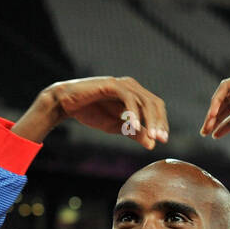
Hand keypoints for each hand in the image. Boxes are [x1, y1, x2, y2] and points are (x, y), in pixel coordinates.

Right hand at [12, 76, 168, 149]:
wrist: (66, 104)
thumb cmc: (91, 112)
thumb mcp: (117, 127)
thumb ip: (135, 133)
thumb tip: (152, 144)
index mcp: (135, 95)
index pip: (156, 107)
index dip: (162, 123)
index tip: (163, 141)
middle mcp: (131, 87)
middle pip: (154, 103)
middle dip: (159, 122)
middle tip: (161, 140)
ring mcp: (122, 84)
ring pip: (144, 100)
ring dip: (150, 119)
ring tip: (152, 136)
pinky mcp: (111, 84)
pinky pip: (128, 98)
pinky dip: (133, 113)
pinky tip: (134, 127)